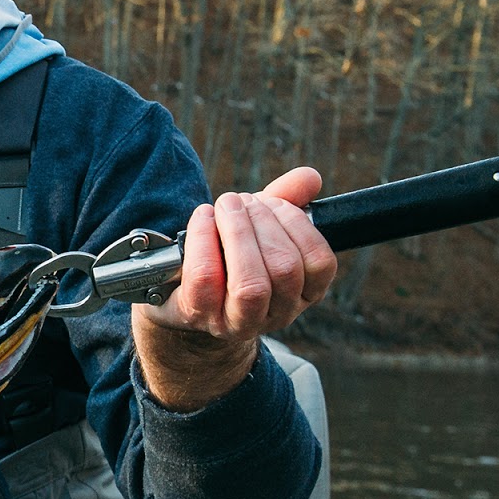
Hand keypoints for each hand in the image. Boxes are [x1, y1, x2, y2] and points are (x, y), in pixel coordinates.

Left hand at [133, 167, 336, 410]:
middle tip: (241, 200)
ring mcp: (239, 322)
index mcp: (304, 292)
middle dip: (262, 222)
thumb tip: (310, 177)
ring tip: (225, 207)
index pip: (319, 263)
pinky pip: (205, 278)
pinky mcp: (199, 315)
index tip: (273, 202)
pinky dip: (203, 239)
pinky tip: (202, 217)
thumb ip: (286, 201)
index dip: (297, 224)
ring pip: (251, 284)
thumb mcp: (260, 226)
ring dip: (237, 232)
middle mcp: (279, 313)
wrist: (179, 288)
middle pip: (284, 269)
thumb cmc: (229, 254)